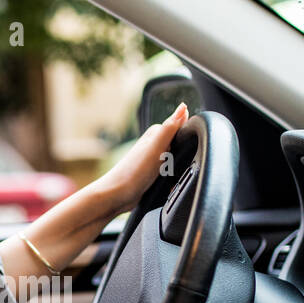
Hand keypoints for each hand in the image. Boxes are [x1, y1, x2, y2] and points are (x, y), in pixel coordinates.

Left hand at [88, 102, 188, 216]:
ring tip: (166, 178)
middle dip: (183, 158)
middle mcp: (154, 145)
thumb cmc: (133, 172)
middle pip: (181, 148)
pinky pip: (170, 176)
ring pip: (177, 163)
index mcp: (156, 134)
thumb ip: (170, 127)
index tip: (177, 153)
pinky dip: (171, 182)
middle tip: (170, 168)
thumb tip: (183, 106)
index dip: (185, 140)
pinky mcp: (153, 175)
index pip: (181, 129)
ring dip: (177, 171)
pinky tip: (166, 186)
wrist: (117, 196)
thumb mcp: (156, 146)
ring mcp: (153, 160)